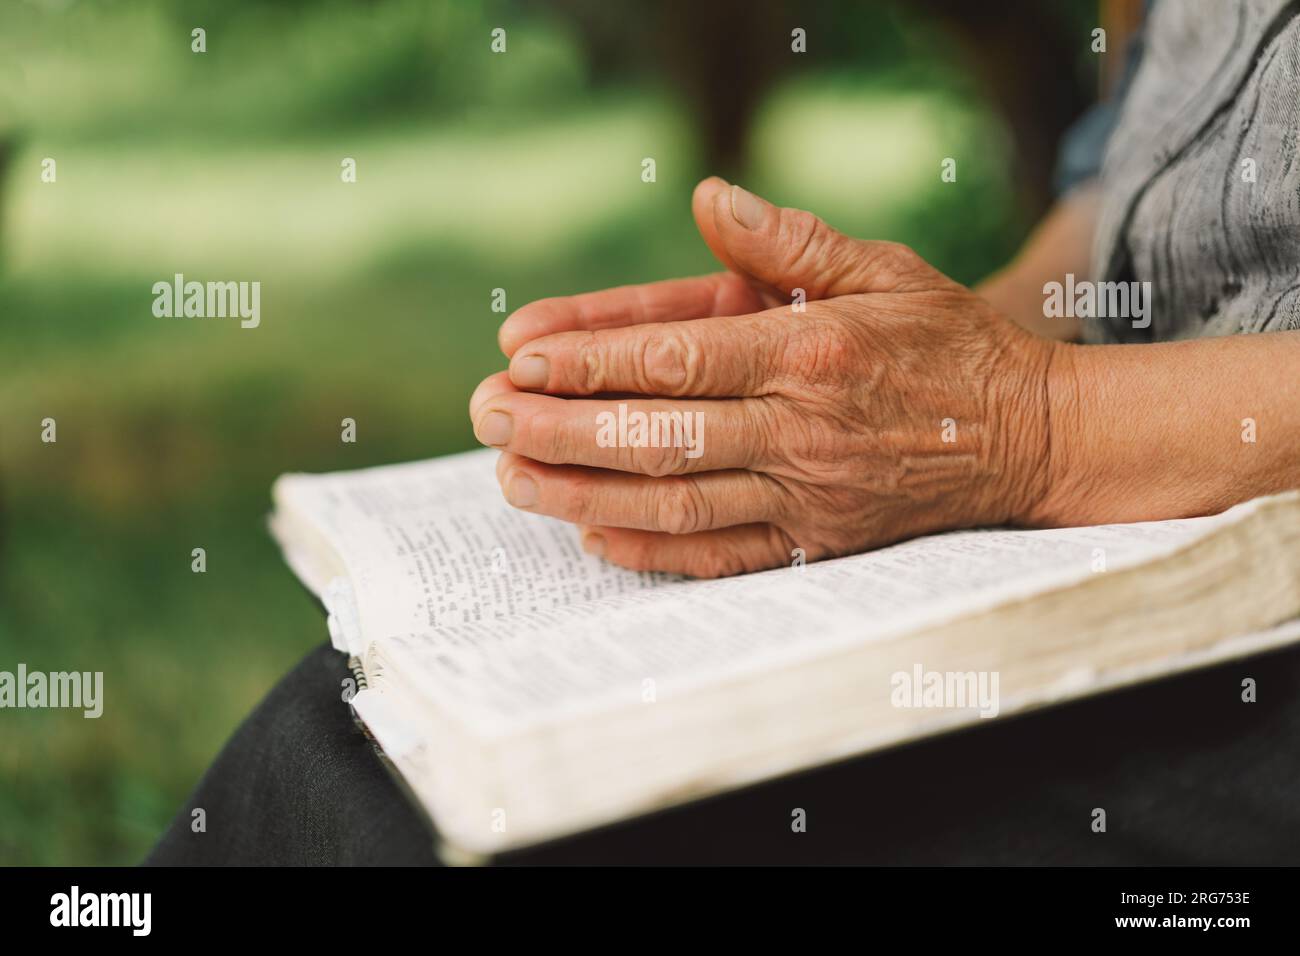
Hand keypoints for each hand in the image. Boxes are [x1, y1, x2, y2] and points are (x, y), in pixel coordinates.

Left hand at [470, 178, 1061, 576]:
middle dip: (560, 428)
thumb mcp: (884, 268)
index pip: (675, 359)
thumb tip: (707, 199)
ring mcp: (808, 495)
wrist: (1027, 437)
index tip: (519, 356)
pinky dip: (653, 550)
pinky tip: (592, 535)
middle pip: (656, 434)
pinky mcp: (817, 544)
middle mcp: (803, 429)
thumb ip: (790, 239)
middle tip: (488, 419)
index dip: (589, 359)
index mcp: (812, 351)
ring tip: (512, 479)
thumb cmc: (947, 343)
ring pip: (675, 500)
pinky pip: (723, 556)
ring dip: (583, 494)